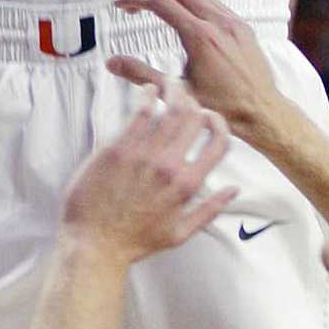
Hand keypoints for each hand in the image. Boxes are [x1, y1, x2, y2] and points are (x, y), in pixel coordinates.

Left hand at [62, 85, 234, 262]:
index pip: (218, 143)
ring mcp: (144, 154)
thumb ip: (210, 209)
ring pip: (170, 109)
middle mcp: (170, 165)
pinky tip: (147, 90)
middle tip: (187, 94)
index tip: (211, 117)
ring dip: (174, 91)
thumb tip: (234, 189)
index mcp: (187, 185)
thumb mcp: (180, 234)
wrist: (94, 244)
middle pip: (195, 118)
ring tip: (170, 83)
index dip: (219, 124)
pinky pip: (140, 112)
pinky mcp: (119, 147)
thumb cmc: (134, 242)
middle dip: (195, 100)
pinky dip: (147, 95)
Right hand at [109, 0, 280, 144]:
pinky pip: (214, 3)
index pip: (160, 2)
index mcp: (200, 37)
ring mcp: (233, 22)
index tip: (121, 4)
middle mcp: (218, 23)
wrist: (263, 113)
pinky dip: (194, 3)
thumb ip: (142, 75)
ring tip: (157, 10)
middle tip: (135, 7)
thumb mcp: (177, 94)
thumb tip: (113, 62)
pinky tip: (186, 19)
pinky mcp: (243, 27)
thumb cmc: (223, 109)